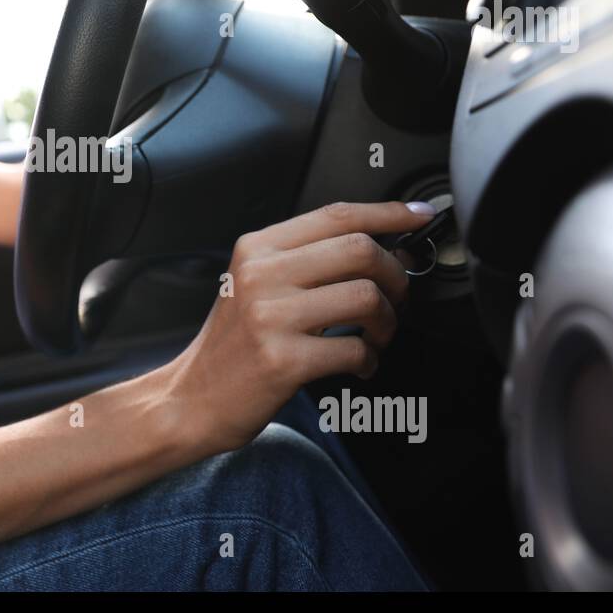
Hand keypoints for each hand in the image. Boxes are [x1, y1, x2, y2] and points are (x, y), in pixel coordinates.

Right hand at [164, 200, 436, 454]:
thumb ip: (309, 263)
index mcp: (257, 249)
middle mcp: (261, 275)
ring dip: (387, 322)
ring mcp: (270, 317)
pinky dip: (370, 360)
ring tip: (376, 337)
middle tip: (396, 299)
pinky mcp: (283, 360)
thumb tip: (386, 249)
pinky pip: (354, 349)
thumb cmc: (233, 346)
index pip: (336, 215)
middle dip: (395, 275)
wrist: (192, 400)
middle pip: (359, 250)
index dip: (388, 213)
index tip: (419, 217)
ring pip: (365, 297)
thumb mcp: (256, 286)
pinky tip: (359, 366)